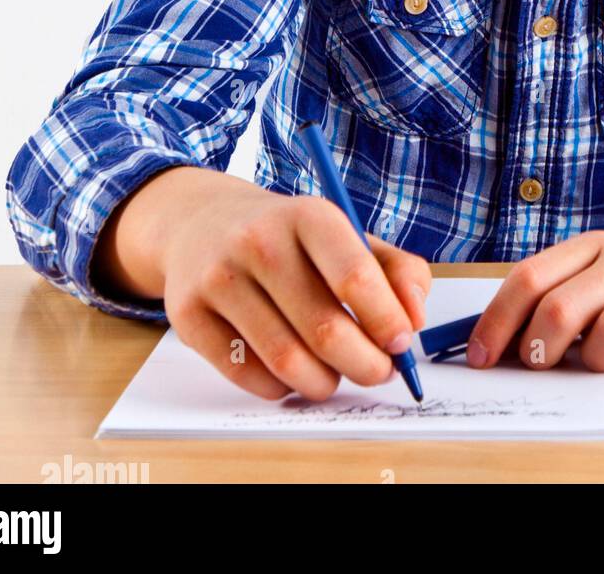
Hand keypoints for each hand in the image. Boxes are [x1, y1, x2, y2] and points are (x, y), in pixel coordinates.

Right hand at [153, 172, 432, 401]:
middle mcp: (259, 241)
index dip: (387, 321)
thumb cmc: (292, 238)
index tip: (402, 342)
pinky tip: (292, 374)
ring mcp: (219, 278)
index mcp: (308, 215)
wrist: (203, 223)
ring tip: (335, 375)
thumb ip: (398, 271)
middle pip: (325, 329)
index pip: (356, 278)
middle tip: (378, 372)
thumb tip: (414, 320)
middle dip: (365, 364)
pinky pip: (248, 375)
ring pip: (286, 360)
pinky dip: (281, 387)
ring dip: (324, 382)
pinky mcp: (188, 315)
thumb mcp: (348, 235)